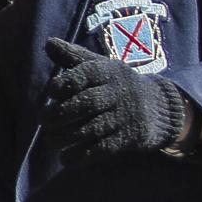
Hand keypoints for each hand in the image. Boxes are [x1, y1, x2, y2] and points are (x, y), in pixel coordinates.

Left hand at [42, 38, 201, 164]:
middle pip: (87, 103)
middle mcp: (117, 93)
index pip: (87, 74)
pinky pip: (103, 149)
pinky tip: (66, 159)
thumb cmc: (115, 84)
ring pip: (92, 128)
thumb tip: (49, 43)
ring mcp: (123, 117)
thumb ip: (73, 57)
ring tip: (51, 140)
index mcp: (107, 72)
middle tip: (43, 120)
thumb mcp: (99, 66)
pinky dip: (82, 156)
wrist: (158, 107)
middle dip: (61, 113)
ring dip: (66, 137)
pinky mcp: (127, 138)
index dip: (66, 82)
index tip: (51, 91)